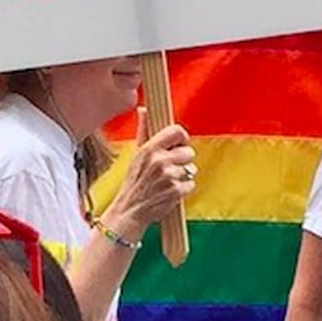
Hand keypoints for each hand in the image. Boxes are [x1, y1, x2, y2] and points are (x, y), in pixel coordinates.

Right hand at [101, 110, 196, 237]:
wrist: (130, 210)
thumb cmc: (134, 181)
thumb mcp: (136, 154)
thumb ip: (143, 131)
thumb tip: (144, 110)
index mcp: (149, 149)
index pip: (177, 131)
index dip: (182, 137)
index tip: (179, 143)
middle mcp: (159, 161)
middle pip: (188, 152)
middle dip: (182, 160)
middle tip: (170, 167)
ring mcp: (169, 177)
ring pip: (191, 169)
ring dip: (183, 175)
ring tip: (168, 180)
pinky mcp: (176, 192)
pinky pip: (191, 184)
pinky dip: (184, 189)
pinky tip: (170, 191)